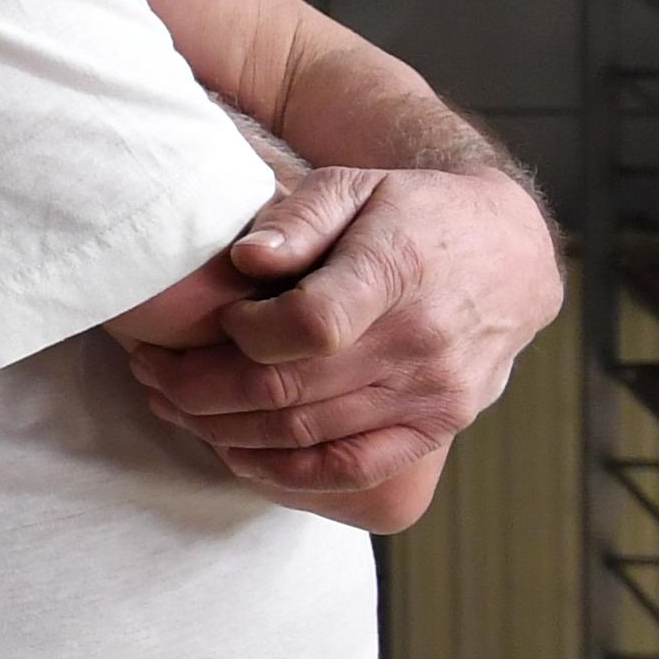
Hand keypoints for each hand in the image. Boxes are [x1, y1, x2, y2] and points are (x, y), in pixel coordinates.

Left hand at [107, 163, 562, 533]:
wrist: (509, 253)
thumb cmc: (412, 213)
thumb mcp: (356, 186)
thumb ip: (298, 216)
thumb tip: (247, 258)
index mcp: (397, 273)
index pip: (309, 325)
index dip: (244, 331)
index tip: (217, 319)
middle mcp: (420, 343)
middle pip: (289, 388)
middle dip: (199, 386)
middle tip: (150, 372)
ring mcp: (433, 394)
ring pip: (306, 432)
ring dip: (223, 428)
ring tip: (170, 403)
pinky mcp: (438, 427)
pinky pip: (353, 467)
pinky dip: (287, 472)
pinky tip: (236, 453)